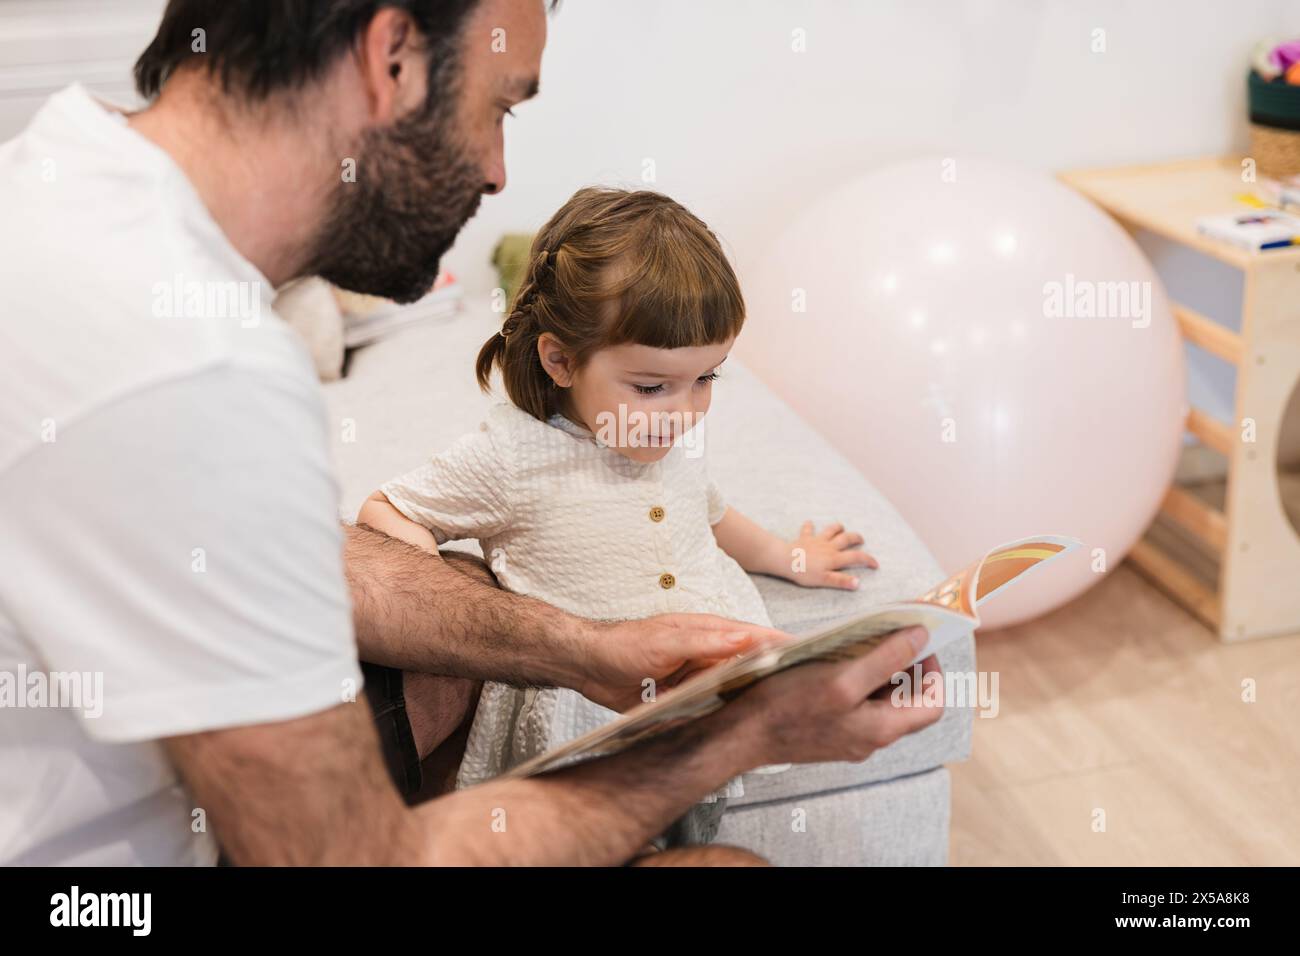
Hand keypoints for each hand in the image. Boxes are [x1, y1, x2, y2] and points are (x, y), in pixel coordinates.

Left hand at [577, 613, 791, 711]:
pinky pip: (716, 708)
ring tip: (786, 713)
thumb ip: (704, 641)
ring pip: (738, 690)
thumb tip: (744, 638)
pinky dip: (730, 716)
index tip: (813, 653)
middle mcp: (710, 654)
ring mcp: (701, 677)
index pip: (756, 637)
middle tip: (809, 692)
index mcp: (710, 633)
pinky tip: (744, 728)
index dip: (784, 645)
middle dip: (779, 675)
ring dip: (757, 699)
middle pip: (754, 666)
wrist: (588, 666)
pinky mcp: (689, 699)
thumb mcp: (665, 642)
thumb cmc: (622, 644)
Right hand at [725, 626, 943, 766]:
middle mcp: (870, 738)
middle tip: (892, 635)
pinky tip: (839, 661)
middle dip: (906, 667)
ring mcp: (850, 736)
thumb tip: (919, 638)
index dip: (933, 672)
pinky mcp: (830, 730)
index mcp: (881, 730)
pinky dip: (858, 680)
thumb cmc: (787, 708)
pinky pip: (857, 704)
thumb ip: (885, 660)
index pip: (932, 705)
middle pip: (908, 703)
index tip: (919, 643)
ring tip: (865, 643)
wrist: (741, 735)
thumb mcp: (841, 679)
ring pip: (881, 702)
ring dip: (881, 671)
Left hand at [785, 520, 877, 588]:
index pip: (856, 557)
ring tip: (841, 527)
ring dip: (837, 527)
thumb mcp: (824, 580)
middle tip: (861, 539)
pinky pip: (808, 530)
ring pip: (830, 530)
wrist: (785, 559)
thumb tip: (858, 583)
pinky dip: (809, 526)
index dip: (868, 560)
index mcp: (834, 558)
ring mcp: (816, 541)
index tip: (876, 564)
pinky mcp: (804, 539)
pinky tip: (809, 523)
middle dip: (855, 538)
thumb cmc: (804, 572)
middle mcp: (828, 547)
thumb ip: (841, 581)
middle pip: (846, 539)